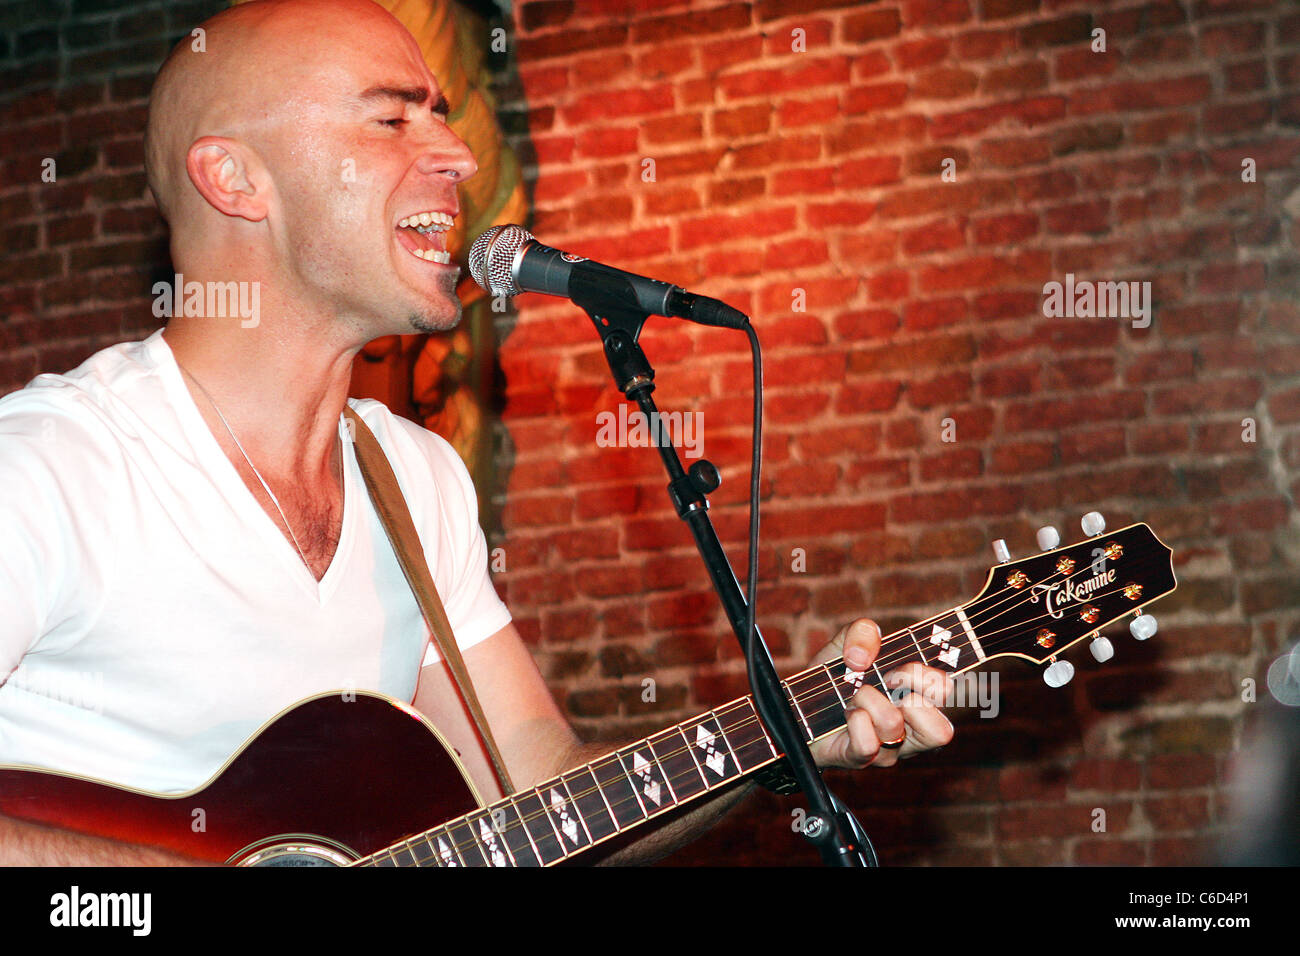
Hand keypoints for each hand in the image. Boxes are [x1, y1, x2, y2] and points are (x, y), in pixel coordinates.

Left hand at [808, 618, 954, 769]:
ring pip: (894, 726)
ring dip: (868, 700)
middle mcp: (909, 731)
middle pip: (941, 732)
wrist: (798, 707)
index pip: (944, 691)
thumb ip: (861, 632)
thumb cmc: (833, 680)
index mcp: (917, 700)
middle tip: (886, 682)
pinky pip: (867, 745)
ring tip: (854, 697)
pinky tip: (846, 713)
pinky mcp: (858, 759)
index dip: (922, 674)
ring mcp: (886, 750)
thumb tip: (862, 656)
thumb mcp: (845, 645)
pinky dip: (854, 720)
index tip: (895, 667)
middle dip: (908, 693)